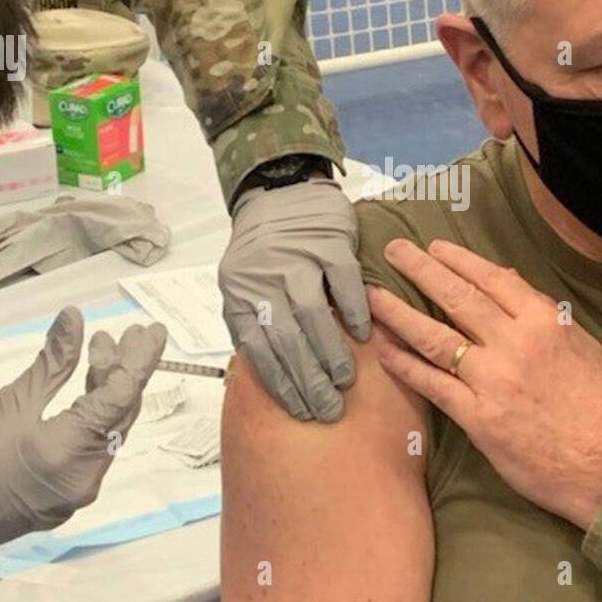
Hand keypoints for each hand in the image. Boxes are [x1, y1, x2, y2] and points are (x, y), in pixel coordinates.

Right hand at [0, 307, 166, 575]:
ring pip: (110, 430)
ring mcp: (83, 489)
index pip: (121, 398)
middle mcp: (88, 475)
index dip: (140, 361)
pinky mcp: (72, 495)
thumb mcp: (10, 401)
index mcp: (72, 451)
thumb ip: (52, 361)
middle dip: (126, 371)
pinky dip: (96, 416)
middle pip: (121, 414)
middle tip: (128, 332)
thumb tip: (75, 317)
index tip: (152, 331)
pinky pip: (96, 448)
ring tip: (103, 349)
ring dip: (110, 391)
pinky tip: (89, 388)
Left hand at [219, 179, 370, 421]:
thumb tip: (276, 377)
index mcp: (239, 293)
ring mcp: (296, 257)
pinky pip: (344, 284)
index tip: (301, 411)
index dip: (281, 384)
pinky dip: (354, 312)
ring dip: (330, 355)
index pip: (258, 350)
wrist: (280, 190)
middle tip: (329, 409)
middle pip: (287, 340)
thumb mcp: (245, 285)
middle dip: (309, 382)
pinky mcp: (327, 242)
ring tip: (344, 382)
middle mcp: (263, 277)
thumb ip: (255, 323)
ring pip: (313, 317)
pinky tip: (363, 336)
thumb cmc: (265, 250)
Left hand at [369, 239, 601, 529]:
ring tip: (374, 297)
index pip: (493, 279)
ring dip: (400, 313)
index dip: (459, 260)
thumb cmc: (599, 404)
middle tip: (394, 251)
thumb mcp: (582, 345)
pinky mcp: (477, 417)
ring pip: (435, 337)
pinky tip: (384, 351)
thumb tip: (508, 278)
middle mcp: (514, 343)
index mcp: (544, 321)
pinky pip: (432, 384)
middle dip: (421, 270)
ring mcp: (492, 380)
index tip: (435, 247)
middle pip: (457, 298)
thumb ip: (544, 312)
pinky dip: (405, 365)